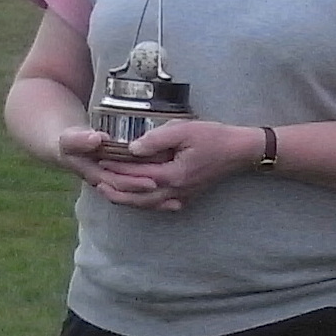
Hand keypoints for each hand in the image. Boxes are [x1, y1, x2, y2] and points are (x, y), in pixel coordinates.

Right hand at [55, 126, 165, 202]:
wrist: (66, 149)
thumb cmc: (71, 142)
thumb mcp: (71, 138)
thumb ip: (80, 140)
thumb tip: (96, 139)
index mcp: (94, 175)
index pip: (117, 183)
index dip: (135, 182)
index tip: (153, 181)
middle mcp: (105, 185)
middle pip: (130, 195)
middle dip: (150, 195)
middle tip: (172, 192)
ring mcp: (112, 186)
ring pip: (135, 199)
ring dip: (155, 202)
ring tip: (176, 201)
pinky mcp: (120, 184)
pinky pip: (138, 196)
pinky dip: (154, 199)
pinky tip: (172, 201)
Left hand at [91, 121, 257, 212]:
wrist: (241, 152)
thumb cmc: (215, 137)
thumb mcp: (184, 130)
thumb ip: (156, 139)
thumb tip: (132, 149)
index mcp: (172, 175)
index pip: (135, 175)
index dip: (115, 168)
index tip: (99, 159)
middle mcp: (175, 191)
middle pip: (136, 196)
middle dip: (113, 188)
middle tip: (95, 180)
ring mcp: (182, 196)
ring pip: (146, 205)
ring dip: (125, 199)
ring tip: (108, 191)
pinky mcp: (187, 196)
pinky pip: (160, 206)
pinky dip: (143, 204)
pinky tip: (137, 199)